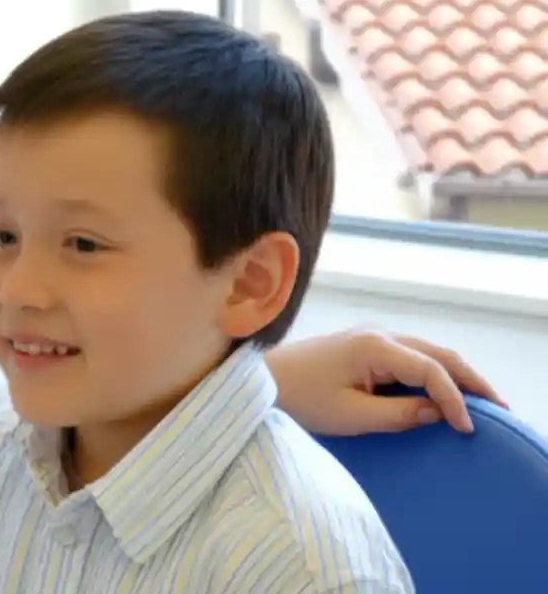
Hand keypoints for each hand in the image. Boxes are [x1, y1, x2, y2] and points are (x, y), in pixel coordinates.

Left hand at [265, 329, 505, 435]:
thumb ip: (398, 415)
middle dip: (471, 380)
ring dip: (455, 374)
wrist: (262, 380)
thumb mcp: (350, 415)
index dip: (455, 399)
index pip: (431, 371)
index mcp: (375, 347)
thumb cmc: (299, 398)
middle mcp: (378, 334)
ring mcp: (372, 336)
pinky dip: (434, 372)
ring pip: (428, 352)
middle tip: (501, 408)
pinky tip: (445, 391)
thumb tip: (438, 412)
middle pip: (439, 353)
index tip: (467, 429)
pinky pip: (411, 355)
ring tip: (481, 401)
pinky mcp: (365, 345)